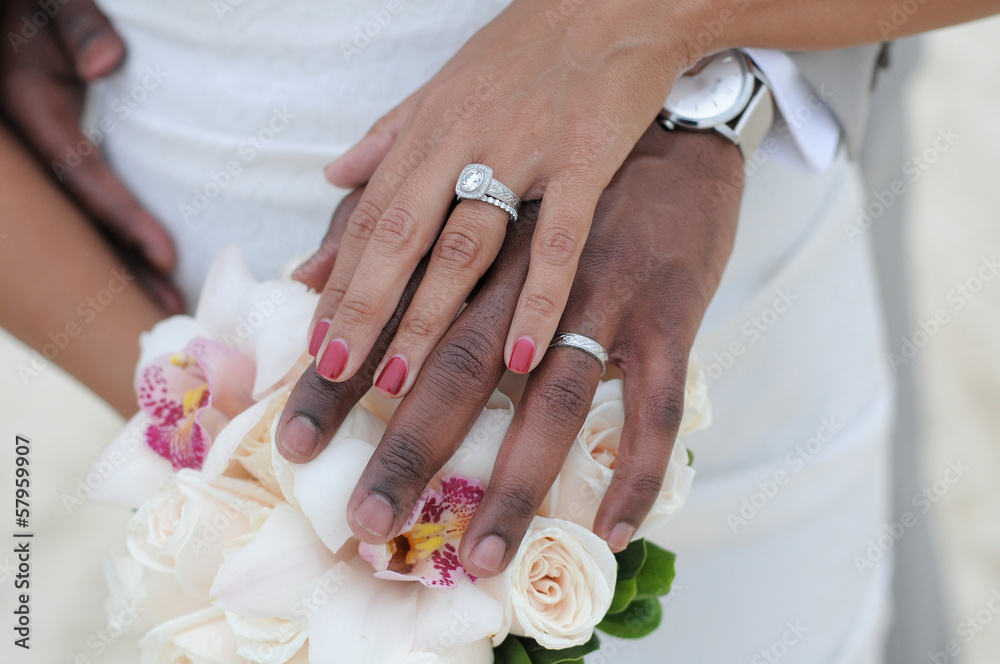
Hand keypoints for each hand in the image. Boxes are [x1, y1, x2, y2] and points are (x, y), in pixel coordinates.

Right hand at [0, 0, 181, 312]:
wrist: (11, 15)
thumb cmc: (32, 6)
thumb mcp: (49, 5)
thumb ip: (79, 26)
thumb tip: (105, 63)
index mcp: (28, 108)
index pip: (82, 176)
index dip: (123, 218)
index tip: (167, 255)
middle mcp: (28, 146)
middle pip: (79, 219)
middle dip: (123, 268)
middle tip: (169, 311)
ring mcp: (38, 159)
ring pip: (79, 222)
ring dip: (120, 266)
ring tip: (163, 305)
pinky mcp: (52, 158)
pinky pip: (84, 205)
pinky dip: (113, 239)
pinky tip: (142, 268)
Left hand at [278, 124, 742, 574]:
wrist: (677, 132)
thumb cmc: (563, 168)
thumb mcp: (469, 186)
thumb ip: (385, 221)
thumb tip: (304, 268)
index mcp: (475, 238)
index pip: (391, 317)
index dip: (339, 380)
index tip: (291, 443)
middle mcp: (530, 270)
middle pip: (458, 367)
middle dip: (408, 449)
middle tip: (364, 522)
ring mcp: (602, 292)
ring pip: (553, 397)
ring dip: (516, 479)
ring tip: (483, 554)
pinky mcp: (670, 312)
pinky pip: (657, 404)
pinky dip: (638, 470)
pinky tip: (616, 531)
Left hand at [305, 0, 703, 394]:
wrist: (619, 1)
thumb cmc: (529, 47)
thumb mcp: (448, 82)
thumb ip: (390, 134)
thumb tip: (334, 174)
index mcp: (432, 125)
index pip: (373, 213)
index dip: (340, 275)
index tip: (318, 334)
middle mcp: (466, 140)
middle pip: (402, 235)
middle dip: (364, 306)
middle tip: (335, 372)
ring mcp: (524, 153)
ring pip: (464, 245)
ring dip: (426, 317)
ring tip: (396, 380)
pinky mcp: (585, 163)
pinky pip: (558, 242)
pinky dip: (538, 299)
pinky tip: (517, 354)